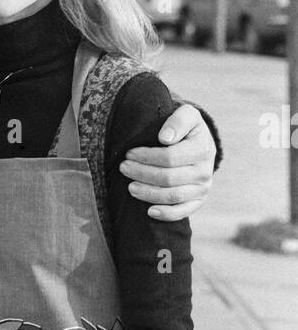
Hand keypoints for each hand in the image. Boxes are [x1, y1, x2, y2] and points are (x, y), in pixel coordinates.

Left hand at [119, 103, 214, 219]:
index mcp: (203, 148)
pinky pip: (182, 212)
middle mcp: (205, 171)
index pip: (170, 157)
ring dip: (148, 193)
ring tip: (130, 187)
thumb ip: (177, 121)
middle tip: (124, 168)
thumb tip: (165, 137)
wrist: (199, 144)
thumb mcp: (186, 115)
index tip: (129, 153)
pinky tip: (149, 211)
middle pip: (168, 178)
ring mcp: (202, 188)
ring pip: (172, 196)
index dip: (147, 157)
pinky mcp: (198, 201)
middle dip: (141, 173)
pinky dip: (166, 214)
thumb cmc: (186, 129)